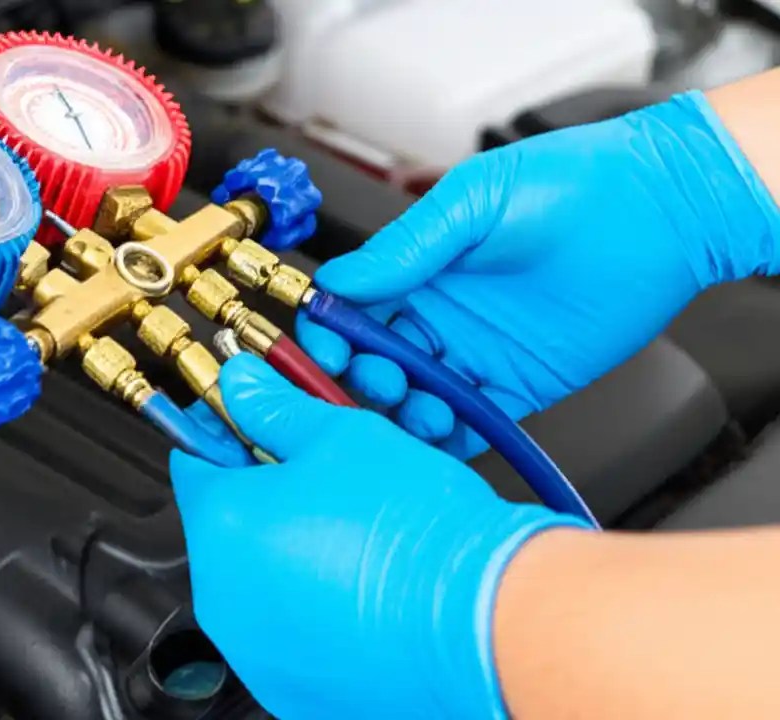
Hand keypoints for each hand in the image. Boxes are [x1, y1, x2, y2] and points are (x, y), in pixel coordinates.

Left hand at [171, 355, 588, 718]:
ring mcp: (256, 651)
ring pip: (258, 584)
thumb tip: (242, 386)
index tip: (257, 429)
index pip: (194, 460)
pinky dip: (315, 611)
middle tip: (325, 482)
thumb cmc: (418, 531)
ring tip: (356, 539)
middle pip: (227, 526)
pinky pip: (290, 635)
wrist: (483, 618)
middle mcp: (223, 598)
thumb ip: (276, 409)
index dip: (226, 435)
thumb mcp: (340, 436)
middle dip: (267, 499)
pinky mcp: (293, 691)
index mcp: (220, 526)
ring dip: (292, 556)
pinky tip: (363, 589)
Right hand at [298, 91, 779, 457]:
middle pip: (377, 361)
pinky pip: (474, 422)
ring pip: (418, 398)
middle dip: (364, 379)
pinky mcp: (520, 386)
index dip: (332, 333)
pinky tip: (441, 437)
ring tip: (419, 410)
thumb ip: (407, 246)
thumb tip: (341, 279)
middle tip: (380, 382)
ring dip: (404, 413)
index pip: (354, 309)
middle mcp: (443, 314)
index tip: (328, 350)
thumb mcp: (474, 200)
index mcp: (421, 268)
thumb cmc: (575, 183)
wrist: (665, 209)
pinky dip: (450, 438)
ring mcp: (478, 353)